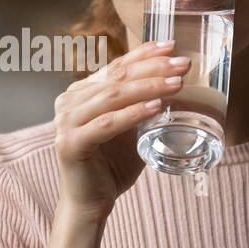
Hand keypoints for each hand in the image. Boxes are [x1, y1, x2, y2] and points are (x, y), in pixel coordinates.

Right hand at [53, 39, 190, 218]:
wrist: (91, 203)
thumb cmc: (113, 165)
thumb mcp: (131, 128)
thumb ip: (143, 105)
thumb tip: (177, 81)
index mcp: (81, 92)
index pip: (116, 66)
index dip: (144, 54)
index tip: (172, 45)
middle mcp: (68, 101)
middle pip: (116, 77)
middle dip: (153, 68)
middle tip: (183, 64)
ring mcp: (65, 122)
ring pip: (113, 97)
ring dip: (148, 87)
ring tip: (177, 84)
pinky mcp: (70, 143)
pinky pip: (107, 124)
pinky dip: (133, 114)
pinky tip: (156, 108)